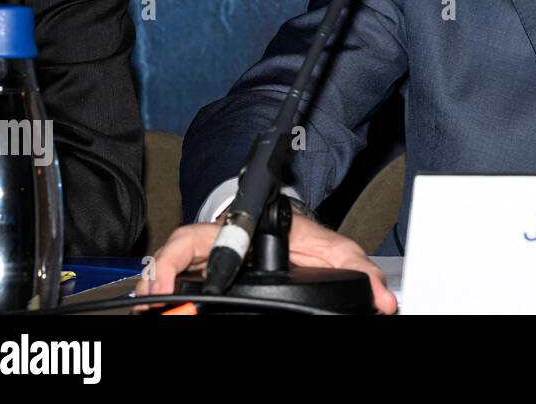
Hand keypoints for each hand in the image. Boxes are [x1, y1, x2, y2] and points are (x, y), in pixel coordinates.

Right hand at [137, 215, 396, 313]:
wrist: (296, 230)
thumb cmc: (307, 237)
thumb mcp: (335, 249)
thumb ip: (358, 269)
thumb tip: (382, 299)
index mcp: (245, 227)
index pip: (206, 234)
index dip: (188, 253)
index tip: (181, 273)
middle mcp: (220, 239)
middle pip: (178, 250)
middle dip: (163, 272)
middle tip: (159, 298)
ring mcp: (209, 255)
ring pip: (171, 264)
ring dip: (160, 284)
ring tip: (153, 307)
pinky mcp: (204, 271)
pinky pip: (177, 278)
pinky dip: (165, 291)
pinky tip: (160, 307)